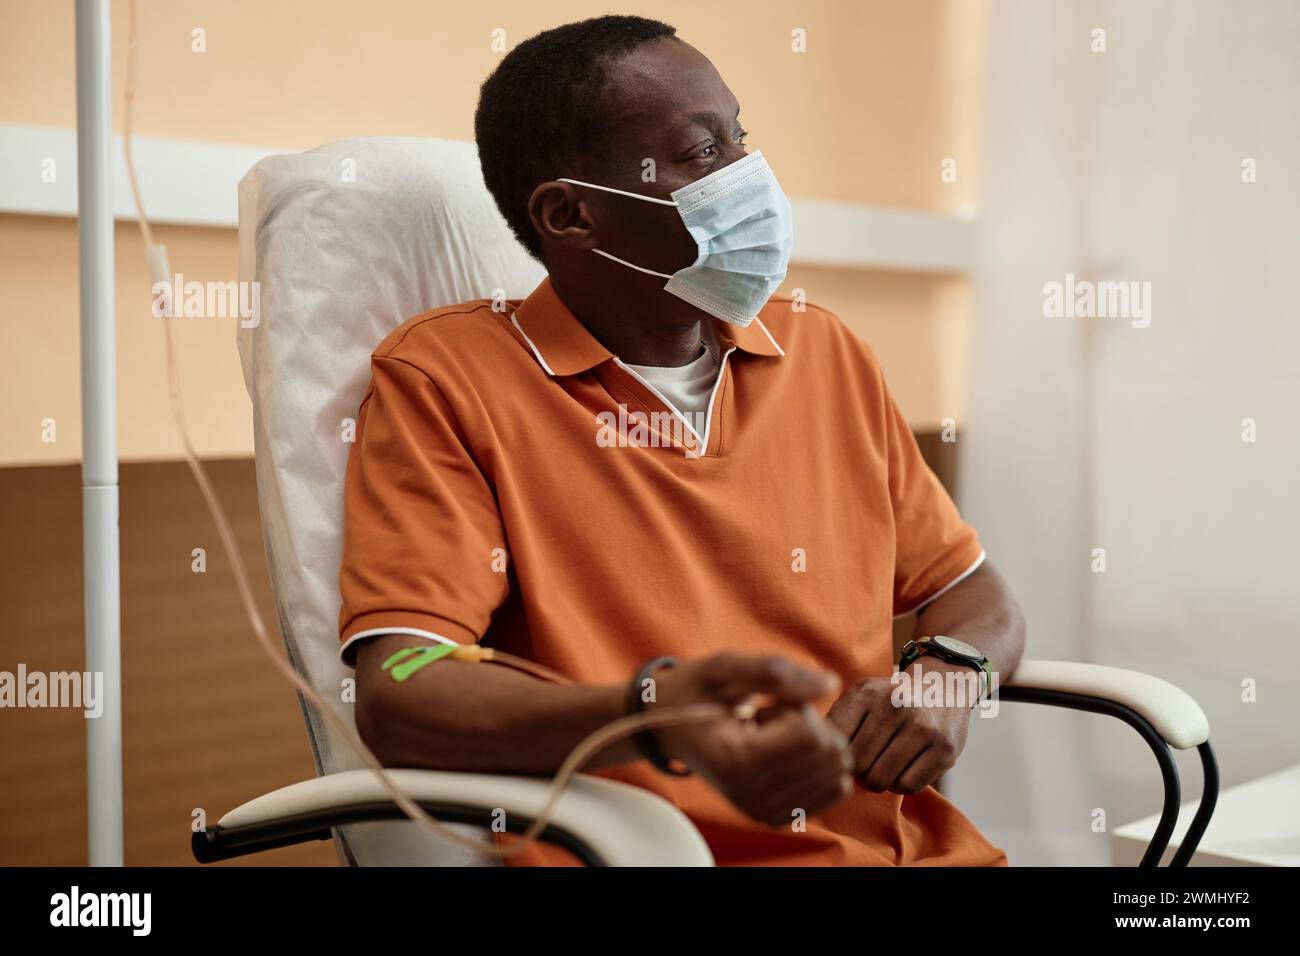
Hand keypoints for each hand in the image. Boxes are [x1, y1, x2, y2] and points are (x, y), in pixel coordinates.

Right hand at [651, 653, 853, 826]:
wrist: (670, 730)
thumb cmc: (694, 693)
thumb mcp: (721, 668)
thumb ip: (773, 671)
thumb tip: (832, 683)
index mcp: (735, 762)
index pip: (810, 734)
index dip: (795, 704)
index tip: (765, 702)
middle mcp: (751, 797)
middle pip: (829, 753)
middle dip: (808, 723)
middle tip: (769, 717)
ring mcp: (764, 812)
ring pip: (836, 773)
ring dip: (811, 745)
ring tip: (771, 735)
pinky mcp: (775, 817)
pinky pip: (834, 790)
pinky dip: (816, 766)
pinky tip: (782, 754)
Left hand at [825, 661, 973, 794]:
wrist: (943, 687)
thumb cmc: (891, 701)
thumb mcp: (861, 697)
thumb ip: (836, 723)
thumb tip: (821, 761)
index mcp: (867, 692)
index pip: (837, 743)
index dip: (838, 755)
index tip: (846, 754)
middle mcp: (896, 705)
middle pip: (859, 765)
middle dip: (859, 772)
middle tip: (867, 765)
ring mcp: (923, 727)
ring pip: (882, 780)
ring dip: (879, 781)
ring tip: (884, 766)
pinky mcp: (945, 749)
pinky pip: (909, 786)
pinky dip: (901, 785)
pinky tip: (903, 769)